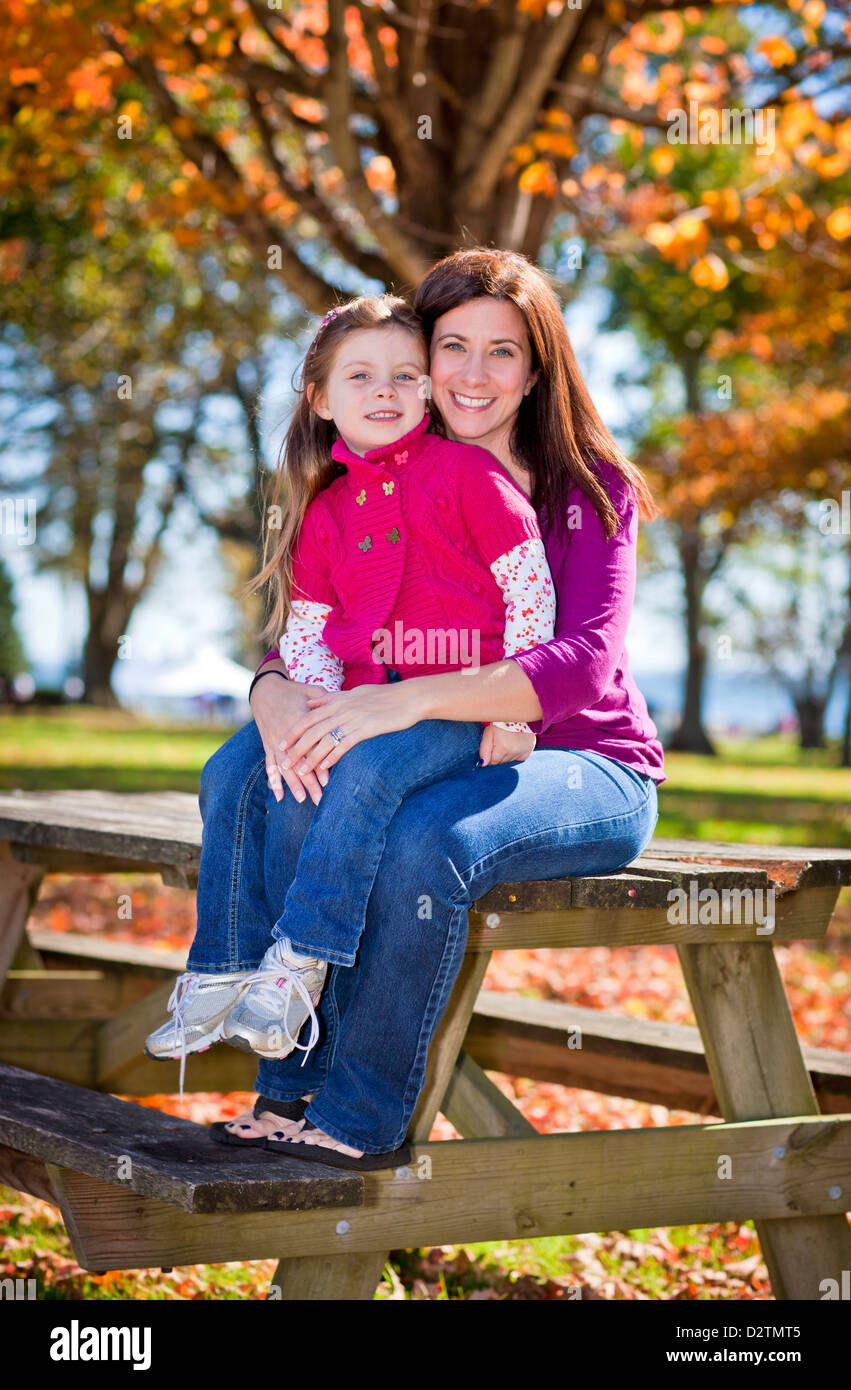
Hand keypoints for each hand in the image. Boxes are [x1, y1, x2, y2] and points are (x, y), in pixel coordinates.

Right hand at [250, 672, 331, 804]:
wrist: (265, 690)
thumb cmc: (294, 690)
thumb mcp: (313, 691)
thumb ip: (329, 701)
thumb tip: (349, 706)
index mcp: (299, 722)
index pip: (311, 748)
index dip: (319, 764)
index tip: (329, 780)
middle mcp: (286, 736)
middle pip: (299, 763)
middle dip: (309, 782)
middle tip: (320, 798)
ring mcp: (275, 742)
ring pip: (285, 768)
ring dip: (294, 785)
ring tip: (303, 800)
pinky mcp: (268, 745)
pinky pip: (269, 766)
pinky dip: (274, 781)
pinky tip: (280, 796)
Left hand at [278, 679, 426, 775]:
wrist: (408, 698)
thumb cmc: (383, 696)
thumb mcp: (353, 692)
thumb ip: (330, 698)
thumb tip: (310, 703)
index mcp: (337, 701)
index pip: (307, 718)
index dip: (292, 732)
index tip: (280, 744)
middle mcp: (341, 710)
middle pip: (311, 732)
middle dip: (295, 749)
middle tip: (284, 763)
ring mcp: (353, 720)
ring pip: (325, 740)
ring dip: (310, 758)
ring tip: (300, 771)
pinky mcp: (366, 730)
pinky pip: (344, 745)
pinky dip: (333, 757)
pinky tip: (325, 768)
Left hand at [479, 724, 535, 765]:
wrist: (518, 715)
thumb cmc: (501, 723)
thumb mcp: (489, 732)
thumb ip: (484, 749)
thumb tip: (483, 763)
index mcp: (503, 748)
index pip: (492, 762)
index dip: (490, 756)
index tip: (491, 747)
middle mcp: (514, 752)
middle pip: (501, 762)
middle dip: (497, 756)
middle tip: (498, 743)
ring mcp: (522, 751)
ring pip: (509, 760)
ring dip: (505, 755)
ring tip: (505, 742)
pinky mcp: (529, 750)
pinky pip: (519, 758)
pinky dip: (515, 754)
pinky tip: (513, 745)